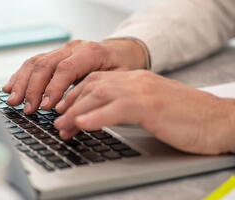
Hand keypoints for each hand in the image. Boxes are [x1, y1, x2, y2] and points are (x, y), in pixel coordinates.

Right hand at [2, 39, 146, 113]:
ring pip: (35, 62)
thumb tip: (72, 121)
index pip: (66, 69)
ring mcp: (61, 50)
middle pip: (45, 64)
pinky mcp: (53, 55)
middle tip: (28, 108)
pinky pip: (32, 63)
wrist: (121, 52)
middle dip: (33, 88)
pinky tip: (10, 87)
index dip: (54, 88)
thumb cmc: (120, 68)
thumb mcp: (117, 83)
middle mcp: (72, 48)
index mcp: (91, 52)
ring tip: (13, 101)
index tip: (47, 107)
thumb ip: (95, 99)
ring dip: (22, 83)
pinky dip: (20, 76)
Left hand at [54, 70, 234, 154]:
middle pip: (91, 87)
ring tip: (61, 127)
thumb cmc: (185, 118)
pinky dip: (94, 116)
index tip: (61, 111)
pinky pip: (115, 108)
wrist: (219, 120)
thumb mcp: (150, 108)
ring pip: (97, 95)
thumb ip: (125, 107)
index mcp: (134, 79)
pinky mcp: (150, 105)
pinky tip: (81, 124)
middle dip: (69, 105)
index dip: (74, 96)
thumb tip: (98, 117)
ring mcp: (142, 90)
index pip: (95, 81)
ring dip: (75, 112)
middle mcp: (135, 80)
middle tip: (56, 123)